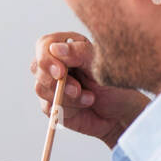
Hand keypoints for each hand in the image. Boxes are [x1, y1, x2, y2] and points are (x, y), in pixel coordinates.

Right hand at [30, 32, 148, 148]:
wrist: (122, 114)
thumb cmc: (116, 86)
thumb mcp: (102, 66)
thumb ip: (79, 53)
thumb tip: (55, 48)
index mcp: (69, 48)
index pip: (44, 45)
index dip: (47, 59)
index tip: (61, 73)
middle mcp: (57, 64)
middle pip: (37, 67)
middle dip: (56, 82)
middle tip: (77, 90)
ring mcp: (53, 85)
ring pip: (41, 88)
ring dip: (66, 97)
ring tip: (89, 99)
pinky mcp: (52, 104)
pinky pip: (47, 106)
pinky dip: (66, 108)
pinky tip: (83, 106)